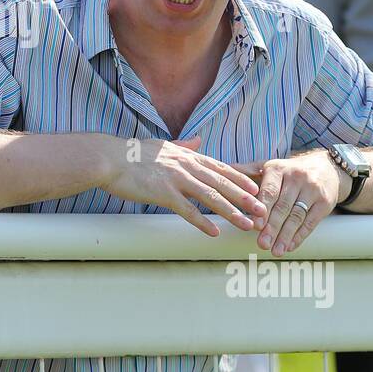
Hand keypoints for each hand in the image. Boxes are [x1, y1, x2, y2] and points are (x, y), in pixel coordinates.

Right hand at [101, 136, 266, 235]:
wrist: (108, 158)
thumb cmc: (131, 153)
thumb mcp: (162, 145)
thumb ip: (183, 143)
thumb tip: (197, 139)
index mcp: (186, 155)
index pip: (220, 167)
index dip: (240, 179)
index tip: (257, 188)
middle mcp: (185, 166)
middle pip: (222, 182)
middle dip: (245, 197)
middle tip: (263, 210)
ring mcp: (175, 179)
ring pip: (210, 197)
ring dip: (231, 211)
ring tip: (247, 224)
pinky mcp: (163, 193)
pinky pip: (187, 210)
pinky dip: (202, 221)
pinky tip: (214, 232)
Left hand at [234, 150, 345, 255]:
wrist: (326, 167)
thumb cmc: (290, 171)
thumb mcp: (271, 166)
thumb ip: (248, 171)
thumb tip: (224, 169)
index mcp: (278, 168)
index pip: (269, 191)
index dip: (263, 210)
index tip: (256, 226)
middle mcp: (297, 178)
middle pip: (283, 206)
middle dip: (272, 227)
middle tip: (262, 245)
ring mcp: (313, 190)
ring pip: (297, 216)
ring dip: (285, 236)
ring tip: (275, 251)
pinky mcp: (325, 202)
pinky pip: (311, 222)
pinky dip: (300, 236)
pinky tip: (289, 247)